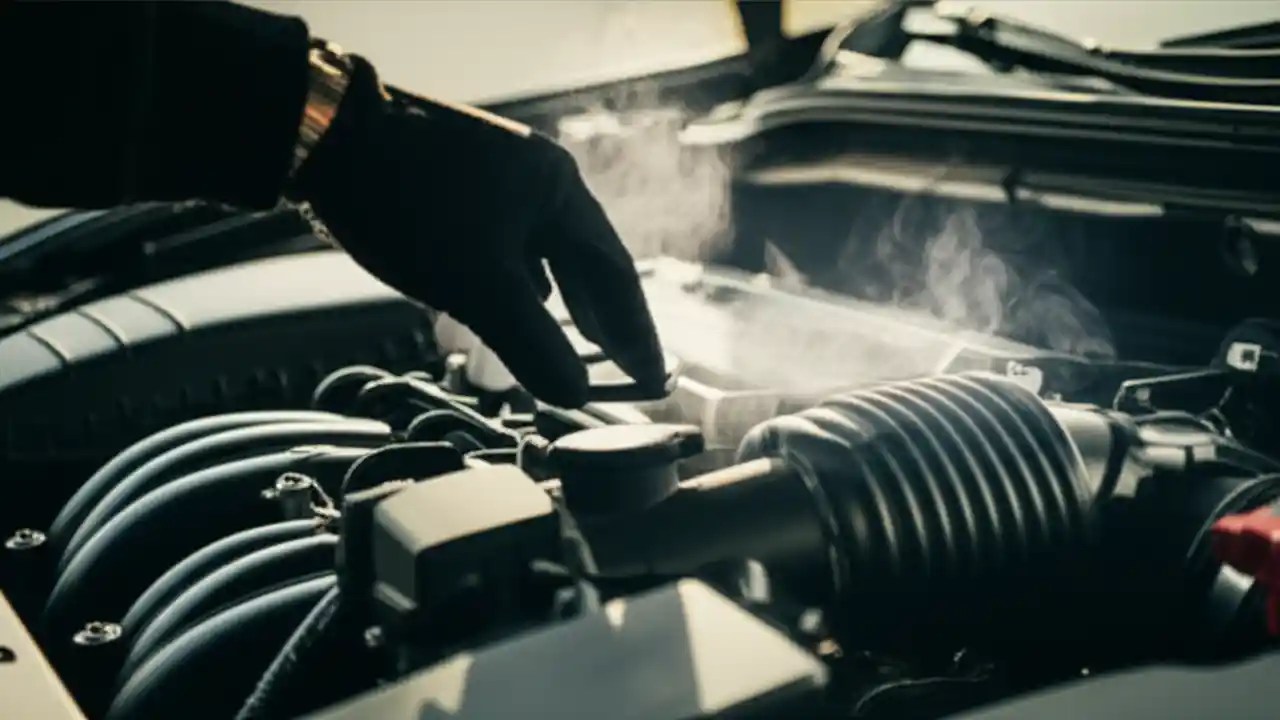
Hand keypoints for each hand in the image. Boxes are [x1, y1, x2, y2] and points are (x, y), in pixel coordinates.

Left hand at [293, 56, 664, 407]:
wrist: (323, 137)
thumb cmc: (409, 205)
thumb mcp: (478, 287)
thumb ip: (532, 345)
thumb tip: (573, 396)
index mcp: (559, 188)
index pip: (616, 271)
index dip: (634, 331)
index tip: (650, 375)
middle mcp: (537, 175)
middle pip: (586, 258)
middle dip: (603, 316)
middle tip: (622, 366)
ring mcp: (495, 175)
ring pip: (544, 250)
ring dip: (562, 299)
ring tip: (576, 339)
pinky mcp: (456, 181)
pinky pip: (506, 240)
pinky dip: (519, 279)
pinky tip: (511, 301)